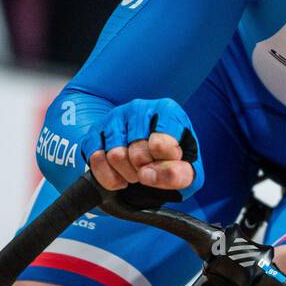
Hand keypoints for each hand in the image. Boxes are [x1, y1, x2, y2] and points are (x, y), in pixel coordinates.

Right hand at [80, 98, 202, 197]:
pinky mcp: (95, 132)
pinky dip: (109, 178)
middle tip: (152, 168)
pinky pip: (96, 159)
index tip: (171, 161)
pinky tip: (121, 176)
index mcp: (168, 110)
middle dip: (146, 170)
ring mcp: (115, 118)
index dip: (165, 163)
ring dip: (128, 175)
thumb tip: (147, 175)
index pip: (161, 145)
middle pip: (138, 153)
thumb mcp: (190, 169)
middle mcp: (139, 108)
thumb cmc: (173, 160)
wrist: (149, 156)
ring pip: (115, 156)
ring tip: (138, 171)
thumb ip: (179, 174)